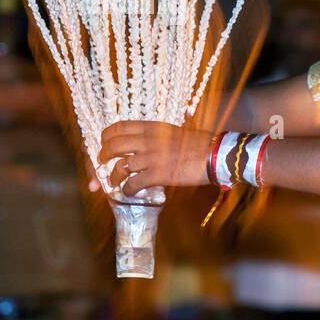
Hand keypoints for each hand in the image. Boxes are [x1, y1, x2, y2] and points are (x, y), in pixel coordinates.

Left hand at [98, 121, 213, 194]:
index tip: (104, 143)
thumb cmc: (201, 144)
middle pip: (113, 146)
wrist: (217, 154)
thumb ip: (156, 136)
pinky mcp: (159, 175)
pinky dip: (127, 190)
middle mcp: (148, 140)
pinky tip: (129, 192)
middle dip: (102, 156)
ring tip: (115, 182)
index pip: (118, 127)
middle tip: (102, 163)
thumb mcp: (175, 132)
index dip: (106, 136)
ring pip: (120, 167)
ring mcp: (152, 158)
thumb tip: (143, 144)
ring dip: (113, 177)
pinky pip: (133, 184)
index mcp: (152, 127)